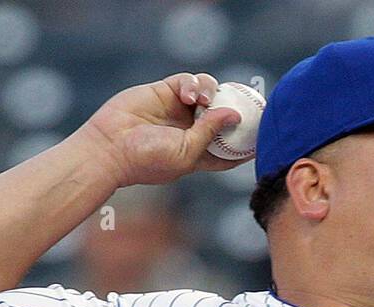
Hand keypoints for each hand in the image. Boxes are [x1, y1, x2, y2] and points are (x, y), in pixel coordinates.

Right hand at [82, 72, 247, 186]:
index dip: (245, 142)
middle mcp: (191, 130)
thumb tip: (234, 114)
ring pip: (208, 92)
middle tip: (248, 101)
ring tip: (205, 100)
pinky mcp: (164, 92)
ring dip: (212, 92)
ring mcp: (178, 110)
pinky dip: (194, 83)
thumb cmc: (149, 159)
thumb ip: (211, 132)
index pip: (229, 149)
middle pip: (222, 115)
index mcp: (199, 153)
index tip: (262, 135)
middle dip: (235, 107)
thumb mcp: (188, 152)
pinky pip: (188, 81)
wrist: (111, 147)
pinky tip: (190, 94)